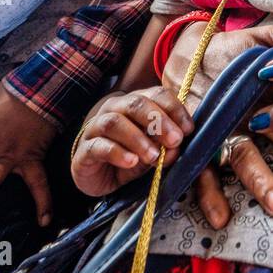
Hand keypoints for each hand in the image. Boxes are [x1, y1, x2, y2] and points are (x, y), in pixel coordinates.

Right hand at [70, 87, 193, 196]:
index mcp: (135, 104)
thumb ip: (165, 147)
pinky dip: (118, 153)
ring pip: (115, 122)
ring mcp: (95, 127)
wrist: (99, 178)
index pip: (157, 94)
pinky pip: (99, 146)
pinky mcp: (83, 150)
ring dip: (138, 138)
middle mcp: (114, 109)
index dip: (174, 109)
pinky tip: (131, 162)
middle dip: (159, 121)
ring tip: (154, 156)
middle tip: (175, 140)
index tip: (188, 129)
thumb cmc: (130, 157)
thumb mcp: (153, 152)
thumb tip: (177, 146)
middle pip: (136, 103)